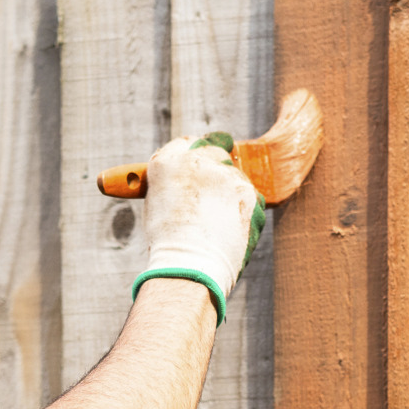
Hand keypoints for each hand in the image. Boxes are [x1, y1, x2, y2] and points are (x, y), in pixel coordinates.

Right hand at [132, 133, 264, 323]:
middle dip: (216, 170)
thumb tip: (189, 181)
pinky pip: (250, 195)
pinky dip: (244, 209)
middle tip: (212, 195)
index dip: (195, 151)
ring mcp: (226, 175)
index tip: (202, 158)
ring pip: (234, 176)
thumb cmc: (168, 243)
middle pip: (215, 153)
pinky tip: (229, 228)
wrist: (190, 265)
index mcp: (167, 163)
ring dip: (230, 193)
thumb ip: (174, 183)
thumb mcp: (158, 205)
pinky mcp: (248, 192)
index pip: (185, 143)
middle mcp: (196, 161)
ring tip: (215, 224)